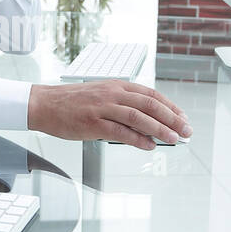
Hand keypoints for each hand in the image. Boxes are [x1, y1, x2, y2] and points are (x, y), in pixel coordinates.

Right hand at [27, 81, 191, 149]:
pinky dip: (137, 139)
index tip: (183, 118)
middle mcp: (112, 94)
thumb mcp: (101, 96)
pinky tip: (149, 146)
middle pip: (150, 105)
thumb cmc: (72, 103)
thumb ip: (122, 106)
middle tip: (186, 131)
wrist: (44, 104)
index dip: (170, 107)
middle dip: (172, 118)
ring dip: (160, 129)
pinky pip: (120, 132)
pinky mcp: (93, 123)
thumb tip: (146, 125)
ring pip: (139, 117)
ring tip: (173, 139)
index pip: (151, 94)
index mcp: (116, 85)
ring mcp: (103, 108)